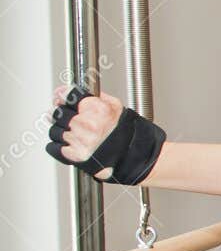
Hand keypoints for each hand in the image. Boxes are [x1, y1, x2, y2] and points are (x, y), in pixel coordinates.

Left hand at [47, 85, 166, 183]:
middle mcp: (86, 124)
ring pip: (54, 130)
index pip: (67, 94)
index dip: (62, 95)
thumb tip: (80, 92)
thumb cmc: (129, 134)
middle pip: (57, 112)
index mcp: (96, 109)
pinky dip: (57, 146)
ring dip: (60, 131)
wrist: (136, 158)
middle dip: (61, 114)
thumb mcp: (117, 107)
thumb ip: (97, 98)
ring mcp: (79, 140)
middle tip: (68, 117)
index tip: (61, 97)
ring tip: (74, 134)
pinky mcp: (74, 155)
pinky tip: (69, 145)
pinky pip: (53, 147)